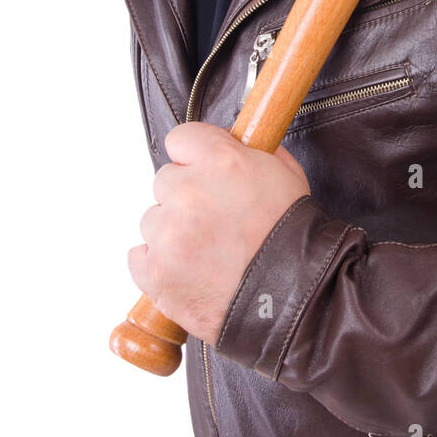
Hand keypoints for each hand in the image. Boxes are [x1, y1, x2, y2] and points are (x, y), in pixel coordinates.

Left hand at [128, 121, 309, 343]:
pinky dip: (159, 264)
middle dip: (186, 197)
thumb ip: (251, 151)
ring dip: (174, 232)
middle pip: (165, 181)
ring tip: (208, 253)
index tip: (203, 171)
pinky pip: (140, 257)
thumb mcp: (285, 173)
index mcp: (221, 161)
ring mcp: (168, 234)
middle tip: (215, 220)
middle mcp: (188, 192)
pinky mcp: (155, 272)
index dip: (194, 156)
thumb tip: (231, 141)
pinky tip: (189, 270)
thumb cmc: (294, 237)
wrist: (296, 299)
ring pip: (153, 220)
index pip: (181, 138)